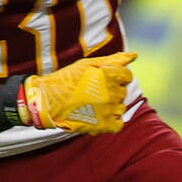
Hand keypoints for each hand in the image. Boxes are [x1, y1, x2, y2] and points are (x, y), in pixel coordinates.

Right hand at [22, 52, 136, 134]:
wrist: (48, 102)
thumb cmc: (66, 80)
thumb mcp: (88, 64)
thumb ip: (113, 60)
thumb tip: (133, 55)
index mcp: (109, 76)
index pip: (127, 75)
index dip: (116, 76)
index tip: (103, 78)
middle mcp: (112, 93)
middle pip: (123, 91)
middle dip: (112, 90)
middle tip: (94, 91)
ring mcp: (109, 110)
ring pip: (121, 107)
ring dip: (111, 105)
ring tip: (94, 103)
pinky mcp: (104, 125)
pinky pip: (119, 123)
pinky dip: (113, 121)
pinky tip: (101, 116)